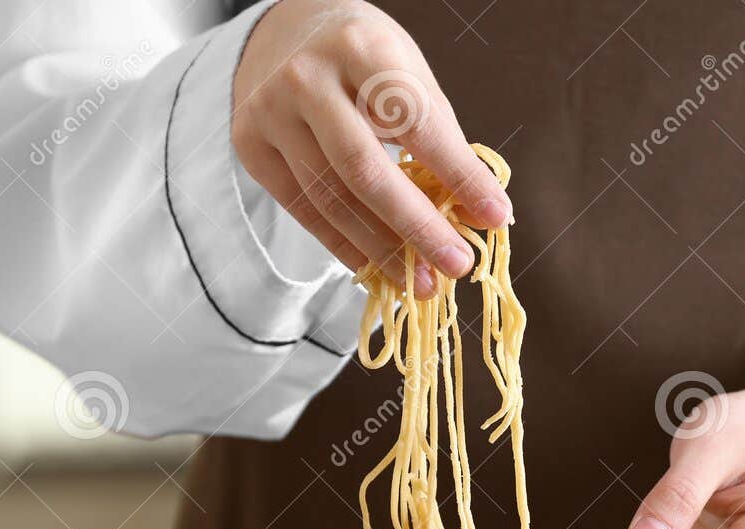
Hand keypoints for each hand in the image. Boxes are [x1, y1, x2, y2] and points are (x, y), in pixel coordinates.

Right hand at [232, 0, 510, 295]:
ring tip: (422, 281)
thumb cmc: (360, 57)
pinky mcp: (250, 143)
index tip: (494, 216)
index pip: (416, 123)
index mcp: (360, 46)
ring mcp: (270, 111)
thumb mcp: (407, 72)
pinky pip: (302, 208)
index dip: (459, 174)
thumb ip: (441, 138)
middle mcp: (307, 77)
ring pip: (330, 198)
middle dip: (417, 226)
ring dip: (382, 249)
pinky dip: (344, 244)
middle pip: (364, 169)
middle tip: (456, 266)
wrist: (281, 30)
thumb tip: (477, 214)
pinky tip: (376, 267)